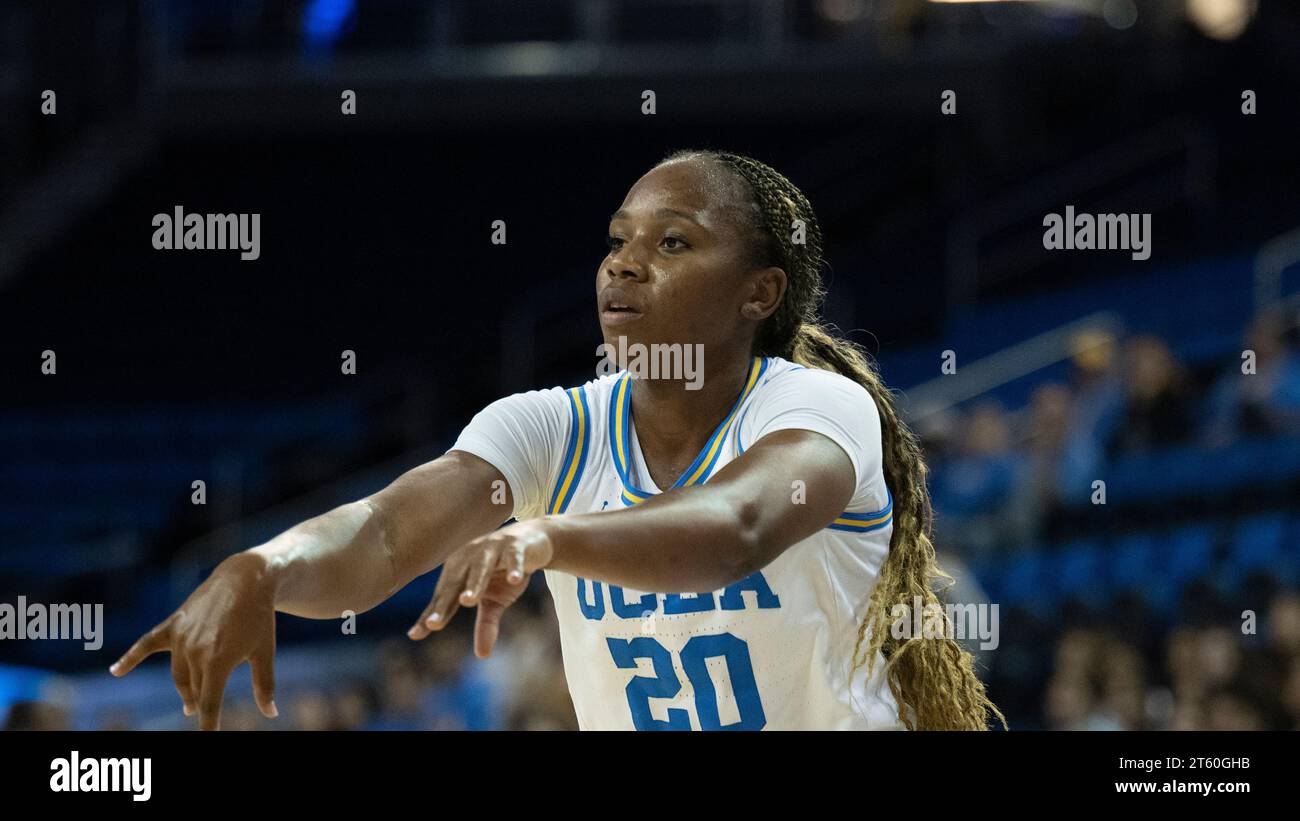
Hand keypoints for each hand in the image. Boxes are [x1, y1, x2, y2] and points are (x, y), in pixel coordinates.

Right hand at [109, 552, 278, 730]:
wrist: (247, 579)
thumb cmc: (259, 617)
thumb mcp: (264, 653)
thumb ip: (265, 686)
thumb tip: (271, 714)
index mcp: (217, 661)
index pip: (208, 703)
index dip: (208, 723)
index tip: (208, 736)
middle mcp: (194, 651)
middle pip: (193, 688)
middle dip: (197, 702)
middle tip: (197, 711)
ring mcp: (181, 637)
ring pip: (178, 673)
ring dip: (184, 688)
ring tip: (189, 701)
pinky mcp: (174, 624)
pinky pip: (147, 644)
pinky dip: (130, 658)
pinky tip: (116, 671)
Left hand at [407, 519, 553, 654]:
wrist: (531, 540)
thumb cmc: (504, 570)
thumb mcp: (496, 600)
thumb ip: (486, 624)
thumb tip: (482, 655)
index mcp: (459, 571)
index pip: (444, 597)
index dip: (432, 614)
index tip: (416, 634)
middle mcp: (469, 558)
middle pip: (455, 584)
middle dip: (445, 603)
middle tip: (434, 624)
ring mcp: (492, 549)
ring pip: (481, 568)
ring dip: (474, 584)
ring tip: (468, 602)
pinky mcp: (514, 545)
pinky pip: (514, 558)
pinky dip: (514, 567)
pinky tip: (515, 579)